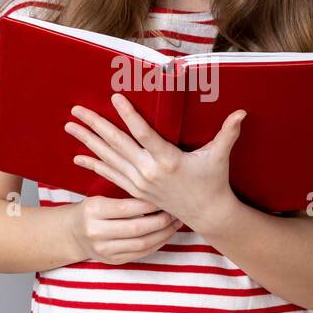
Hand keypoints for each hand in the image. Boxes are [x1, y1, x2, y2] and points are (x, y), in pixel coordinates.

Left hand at [63, 91, 243, 232]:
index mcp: (168, 160)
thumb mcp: (219, 157)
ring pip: (109, 158)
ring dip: (88, 142)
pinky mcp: (135, 190)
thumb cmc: (213, 182)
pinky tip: (77, 156)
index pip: (143, 134)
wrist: (206, 214)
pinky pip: (110, 175)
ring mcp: (139, 183)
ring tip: (70, 127)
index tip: (114, 98)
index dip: (129, 115)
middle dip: (95, 125)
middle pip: (117, 144)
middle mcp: (149, 172)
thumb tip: (241, 112)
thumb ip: (227, 133)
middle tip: (77, 110)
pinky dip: (94, 164)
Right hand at [64, 195, 182, 264]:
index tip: (165, 198)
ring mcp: (104, 250)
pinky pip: (140, 254)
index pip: (127, 208)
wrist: (73, 234)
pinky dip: (157, 244)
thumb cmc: (93, 210)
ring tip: (175, 224)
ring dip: (163, 234)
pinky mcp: (112, 261)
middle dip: (161, 220)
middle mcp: (96, 232)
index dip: (149, 204)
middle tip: (175, 211)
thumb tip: (158, 193)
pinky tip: (166, 235)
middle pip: (137, 228)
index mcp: (93, 210)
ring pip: (142, 244)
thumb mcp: (101, 198)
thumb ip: (124, 197)